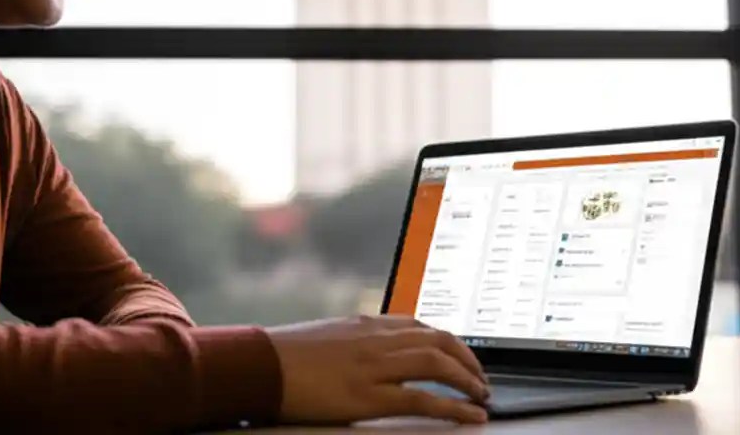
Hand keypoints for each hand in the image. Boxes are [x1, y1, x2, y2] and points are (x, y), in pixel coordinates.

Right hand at [266, 314, 489, 424]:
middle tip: (480, 380)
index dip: (448, 341)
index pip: (420, 325)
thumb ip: (354, 340)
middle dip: (467, 360)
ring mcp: (373, 365)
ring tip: (481, 397)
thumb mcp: (326, 336)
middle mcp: (375, 338)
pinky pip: (422, 399)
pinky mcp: (367, 395)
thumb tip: (371, 351)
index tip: (461, 355)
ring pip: (437, 364)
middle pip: (438, 340)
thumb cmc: (283, 355)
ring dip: (467, 380)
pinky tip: (469, 416)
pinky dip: (453, 407)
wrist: (257, 365)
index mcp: (365, 323)